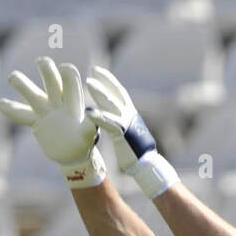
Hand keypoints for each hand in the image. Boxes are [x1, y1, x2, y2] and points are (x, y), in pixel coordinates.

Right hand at [0, 56, 106, 189]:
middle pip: (51, 81)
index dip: (68, 74)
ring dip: (22, 84)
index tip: (65, 68)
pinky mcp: (36, 121)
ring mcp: (46, 110)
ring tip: (12, 76)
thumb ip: (88, 127)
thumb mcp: (89, 136)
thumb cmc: (84, 143)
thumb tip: (89, 118)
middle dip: (47, 70)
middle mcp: (58, 102)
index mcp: (73, 102)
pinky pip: (22, 115)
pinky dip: (11, 110)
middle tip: (41, 61)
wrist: (74, 153)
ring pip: (32, 94)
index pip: (70, 82)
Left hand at [85, 66, 178, 199]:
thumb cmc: (136, 154)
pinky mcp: (123, 134)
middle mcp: (130, 115)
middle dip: (105, 80)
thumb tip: (114, 124)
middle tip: (93, 70)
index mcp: (131, 114)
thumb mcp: (128, 135)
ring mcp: (127, 123)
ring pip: (112, 103)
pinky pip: (109, 123)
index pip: (120, 93)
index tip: (100, 72)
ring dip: (100, 92)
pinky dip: (99, 116)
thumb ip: (120, 126)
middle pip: (116, 92)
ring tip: (88, 82)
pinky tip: (88, 112)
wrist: (147, 165)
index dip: (110, 81)